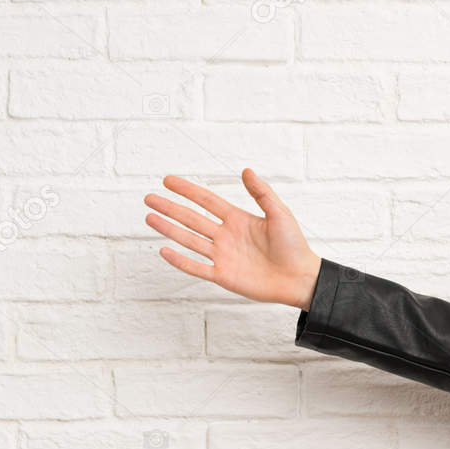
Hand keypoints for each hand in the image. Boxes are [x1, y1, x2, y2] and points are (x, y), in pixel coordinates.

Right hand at [144, 169, 321, 309]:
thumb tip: (246, 170)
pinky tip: (163, 251)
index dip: (187, 190)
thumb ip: (262, 193)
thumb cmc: (294, 245)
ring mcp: (223, 256)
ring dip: (169, 229)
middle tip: (149, 198)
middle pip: (192, 218)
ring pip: (189, 240)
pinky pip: (196, 267)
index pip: (206, 201)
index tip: (168, 181)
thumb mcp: (279, 214)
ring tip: (149, 218)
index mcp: (238, 219)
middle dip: (170, 208)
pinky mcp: (223, 275)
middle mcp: (226, 236)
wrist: (300, 278)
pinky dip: (180, 261)